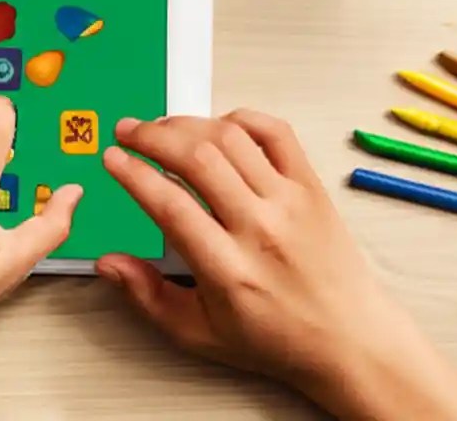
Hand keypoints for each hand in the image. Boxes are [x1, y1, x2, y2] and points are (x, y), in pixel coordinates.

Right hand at [98, 111, 456, 419]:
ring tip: (163, 127)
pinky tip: (217, 125)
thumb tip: (108, 262)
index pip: (170, 205)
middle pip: (197, 158)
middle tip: (128, 132)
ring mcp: (289, 201)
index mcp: (228, 269)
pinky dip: (242, 118)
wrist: (348, 338)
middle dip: (152, 136)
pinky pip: (276, 133)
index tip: (111, 158)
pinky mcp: (311, 187)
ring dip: (188, 123)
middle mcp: (260, 227)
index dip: (133, 174)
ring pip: (231, 138)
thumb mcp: (199, 334)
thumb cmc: (275, 337)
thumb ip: (147, 297)